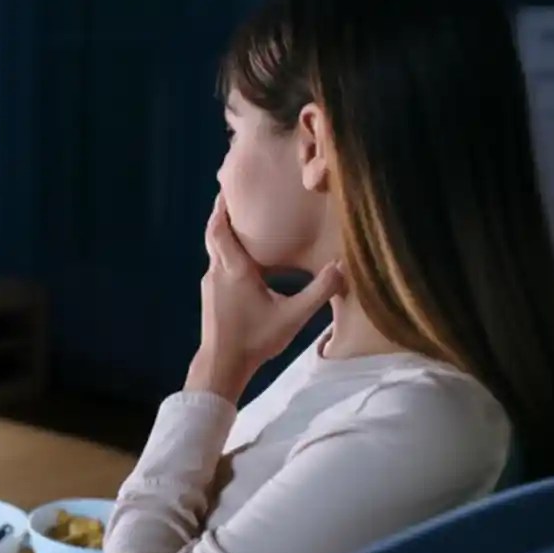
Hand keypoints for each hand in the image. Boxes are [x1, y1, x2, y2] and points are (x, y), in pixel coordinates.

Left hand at [185, 193, 344, 402]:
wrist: (222, 365)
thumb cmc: (254, 340)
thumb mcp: (293, 317)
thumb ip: (318, 291)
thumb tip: (342, 267)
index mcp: (235, 270)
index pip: (221, 229)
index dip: (222, 207)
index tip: (227, 188)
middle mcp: (218, 272)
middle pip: (214, 234)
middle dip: (222, 214)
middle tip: (232, 196)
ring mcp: (211, 284)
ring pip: (215, 250)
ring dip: (224, 233)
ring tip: (241, 220)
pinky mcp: (211, 296)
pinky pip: (217, 264)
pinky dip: (226, 251)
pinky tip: (243, 256)